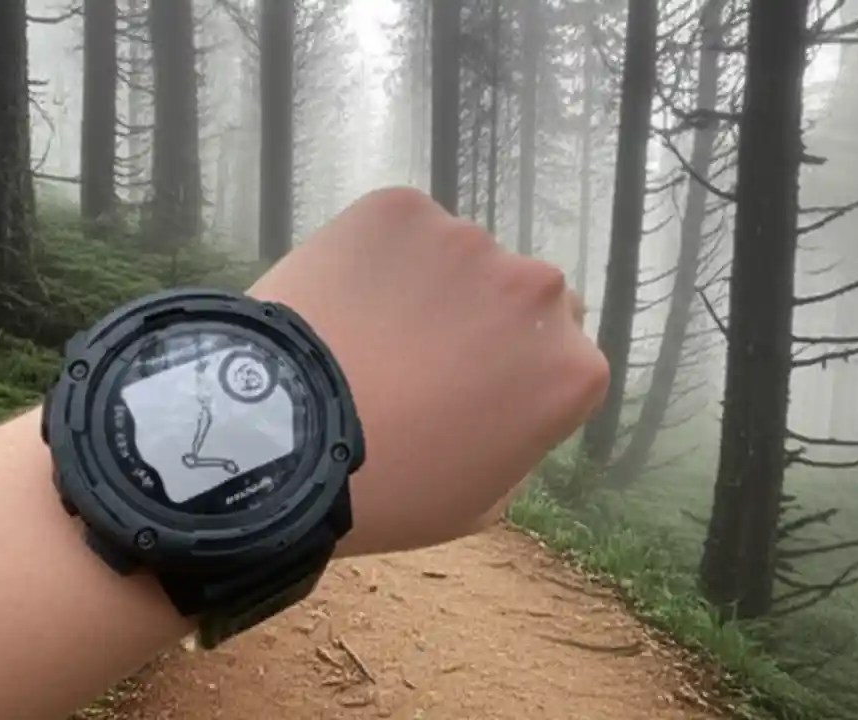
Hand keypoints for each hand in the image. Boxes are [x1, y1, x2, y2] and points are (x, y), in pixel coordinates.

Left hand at [249, 188, 609, 556]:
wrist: (287, 436)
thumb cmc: (390, 487)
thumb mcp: (479, 502)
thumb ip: (517, 445)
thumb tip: (504, 408)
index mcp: (571, 368)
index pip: (563, 357)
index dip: (515, 377)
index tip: (472, 395)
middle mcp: (537, 289)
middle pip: (525, 298)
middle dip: (487, 321)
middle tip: (423, 359)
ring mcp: (468, 241)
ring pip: (460, 259)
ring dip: (431, 286)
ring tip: (367, 331)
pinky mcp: (401, 210)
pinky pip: (399, 232)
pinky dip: (377, 257)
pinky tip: (340, 300)